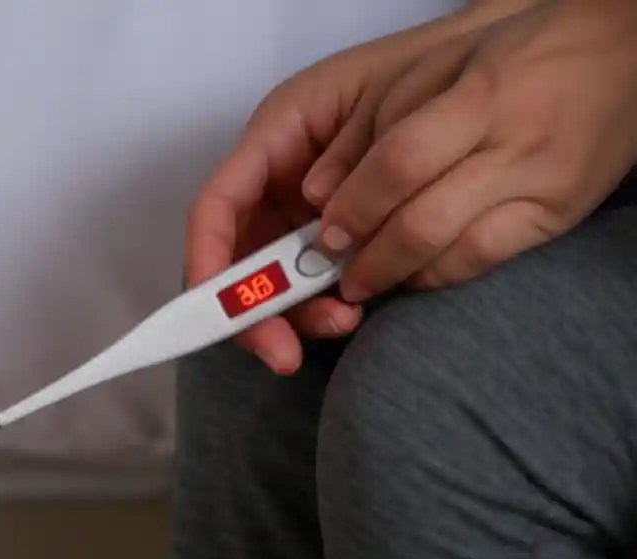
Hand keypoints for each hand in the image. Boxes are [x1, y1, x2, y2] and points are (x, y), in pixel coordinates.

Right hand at [187, 0, 539, 373]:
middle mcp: (278, 185)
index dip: (207, 260)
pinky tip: (351, 314)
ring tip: (342, 323)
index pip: (216, 207)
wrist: (477, 85)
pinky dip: (324, 308)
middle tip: (283, 353)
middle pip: (237, 258)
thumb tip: (326, 229)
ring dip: (295, 314)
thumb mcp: (379, 106)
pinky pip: (314, 286)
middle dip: (252, 311)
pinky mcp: (337, 246)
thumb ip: (351, 160)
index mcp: (273, 142)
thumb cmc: (423, 79)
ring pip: (273, 282)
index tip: (218, 313)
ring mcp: (304, 218)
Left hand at [315, 0, 636, 303]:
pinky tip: (410, 273)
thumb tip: (318, 188)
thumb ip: (378, 122)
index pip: (402, 161)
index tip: (324, 230)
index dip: (355, 204)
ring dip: (397, 274)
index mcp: (480, 97)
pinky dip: (438, 274)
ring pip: (455, 251)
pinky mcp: (559, 217)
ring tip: (362, 280)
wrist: (626, 53)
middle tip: (332, 268)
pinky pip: (486, 260)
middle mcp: (515, 147)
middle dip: (367, 255)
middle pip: (423, 220)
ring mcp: (542, 188)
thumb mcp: (443, 65)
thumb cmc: (521, 55)